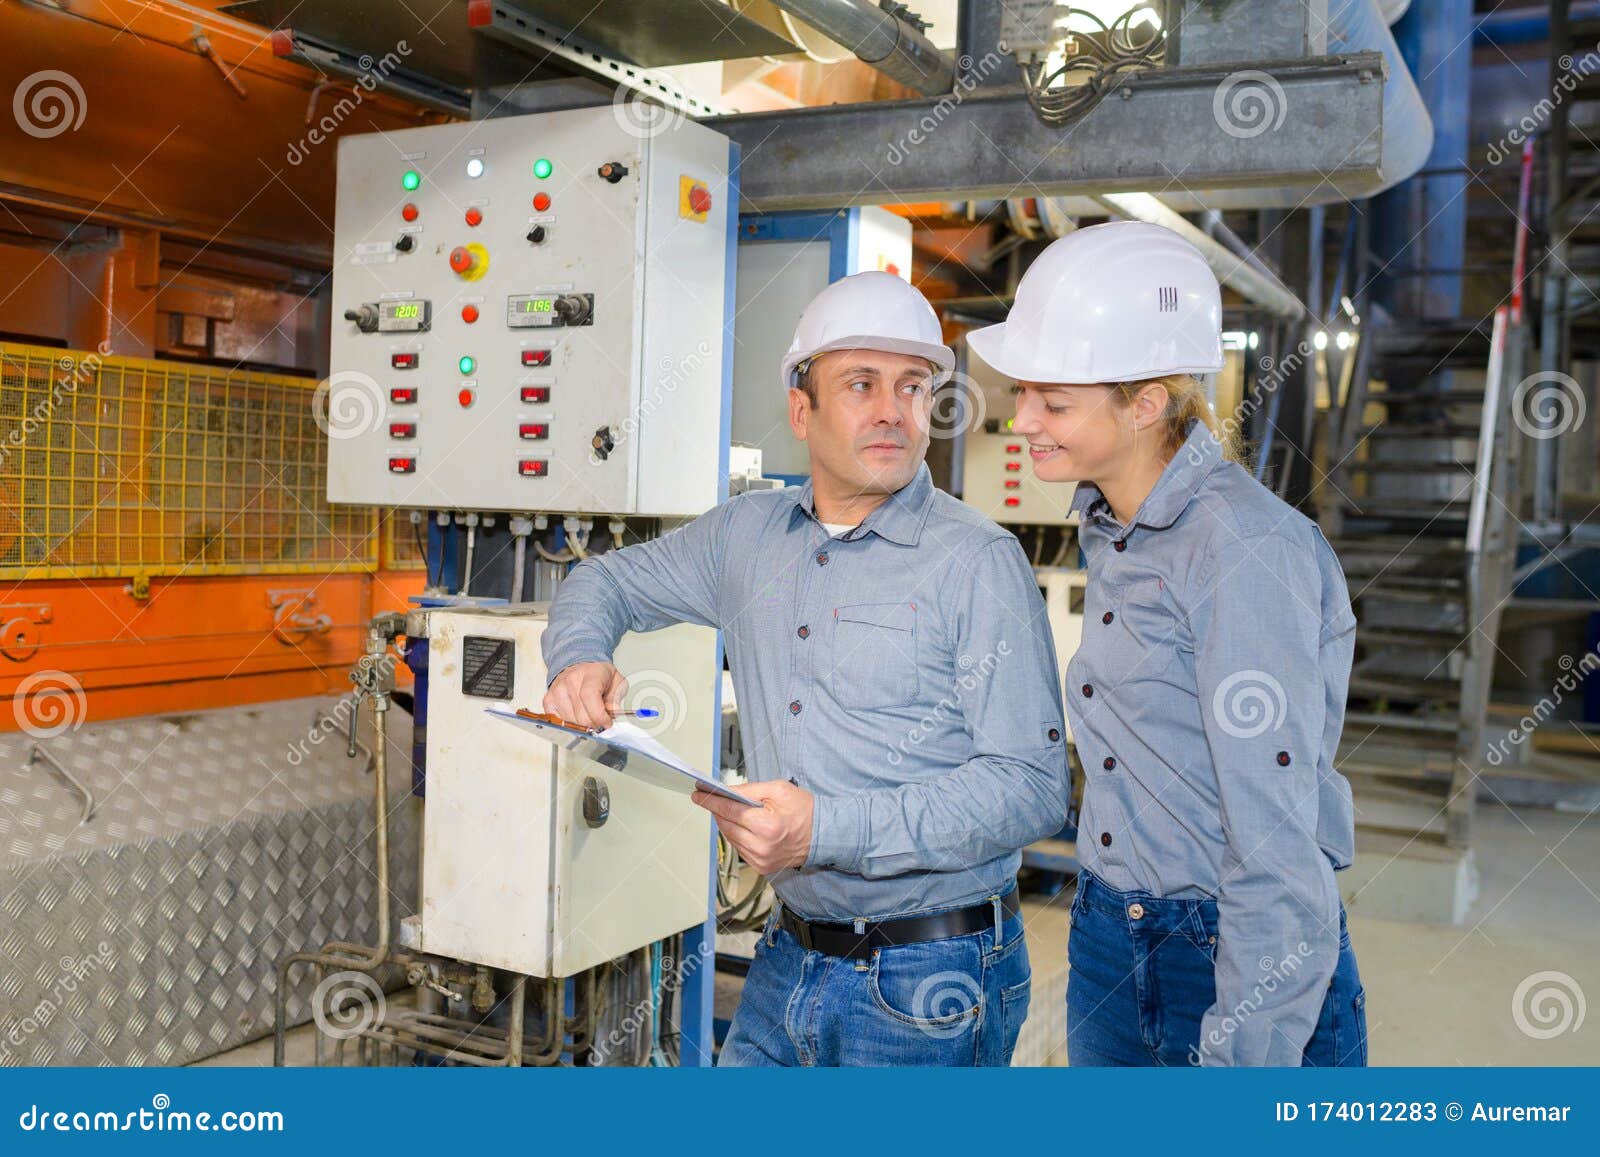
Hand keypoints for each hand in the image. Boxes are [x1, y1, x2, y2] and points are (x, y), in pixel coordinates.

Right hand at [543, 661, 625, 730]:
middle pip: (581, 716)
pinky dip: (570, 724)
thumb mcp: (617, 682)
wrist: (580, 664)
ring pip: (571, 723)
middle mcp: (571, 681)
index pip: (589, 698)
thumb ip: (617, 700)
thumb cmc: (598, 674)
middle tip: (600, 721)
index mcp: (590, 674)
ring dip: (583, 725)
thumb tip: (612, 716)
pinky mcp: (548, 700)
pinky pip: (559, 722)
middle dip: (594, 724)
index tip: (607, 723)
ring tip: (589, 715)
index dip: (599, 716)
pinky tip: (577, 717)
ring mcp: (557, 691)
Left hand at [692, 780, 812, 876]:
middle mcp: (762, 847)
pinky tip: (740, 825)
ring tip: (726, 809)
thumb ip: (750, 789)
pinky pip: (740, 848)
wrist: (823, 834)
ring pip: (731, 838)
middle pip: (726, 825)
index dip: (711, 801)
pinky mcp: (762, 867)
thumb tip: (727, 791)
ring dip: (726, 823)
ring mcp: (761, 860)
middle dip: (716, 810)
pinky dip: (737, 835)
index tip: (698, 794)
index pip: (729, 811)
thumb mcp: (779, 789)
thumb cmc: (805, 811)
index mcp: (767, 826)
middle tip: (709, 798)